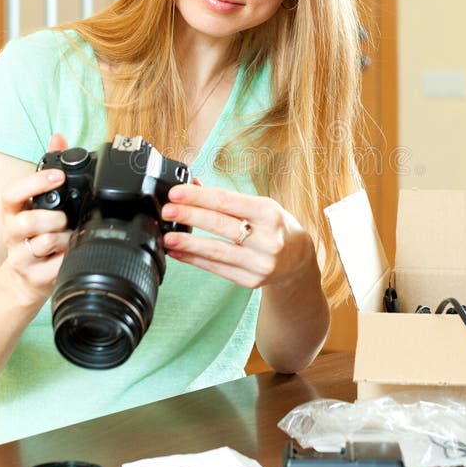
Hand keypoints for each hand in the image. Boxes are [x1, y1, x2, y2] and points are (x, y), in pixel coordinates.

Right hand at [1, 133, 72, 295]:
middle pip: (27, 222)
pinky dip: (69, 258)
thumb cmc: (35, 236)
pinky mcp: (34, 278)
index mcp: (12, 213)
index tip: (58, 176)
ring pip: (45, 242)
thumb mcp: (38, 204)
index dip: (34, 183)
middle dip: (54, 218)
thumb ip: (48, 170)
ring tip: (70, 238)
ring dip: (66, 238)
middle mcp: (12, 234)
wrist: (23, 281)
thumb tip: (58, 137)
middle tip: (65, 220)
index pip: (11, 194)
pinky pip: (56, 266)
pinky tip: (70, 255)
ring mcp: (21, 257)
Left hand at [161, 184, 316, 289]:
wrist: (298, 258)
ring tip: (168, 236)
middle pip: (220, 225)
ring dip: (188, 242)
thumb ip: (227, 199)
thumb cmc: (274, 226)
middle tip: (167, 210)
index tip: (176, 193)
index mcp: (269, 213)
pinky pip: (217, 269)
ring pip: (217, 251)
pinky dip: (195, 260)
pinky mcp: (251, 281)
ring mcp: (260, 263)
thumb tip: (194, 185)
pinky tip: (179, 252)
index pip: (227, 202)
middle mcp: (268, 239)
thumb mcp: (259, 206)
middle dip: (189, 216)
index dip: (199, 197)